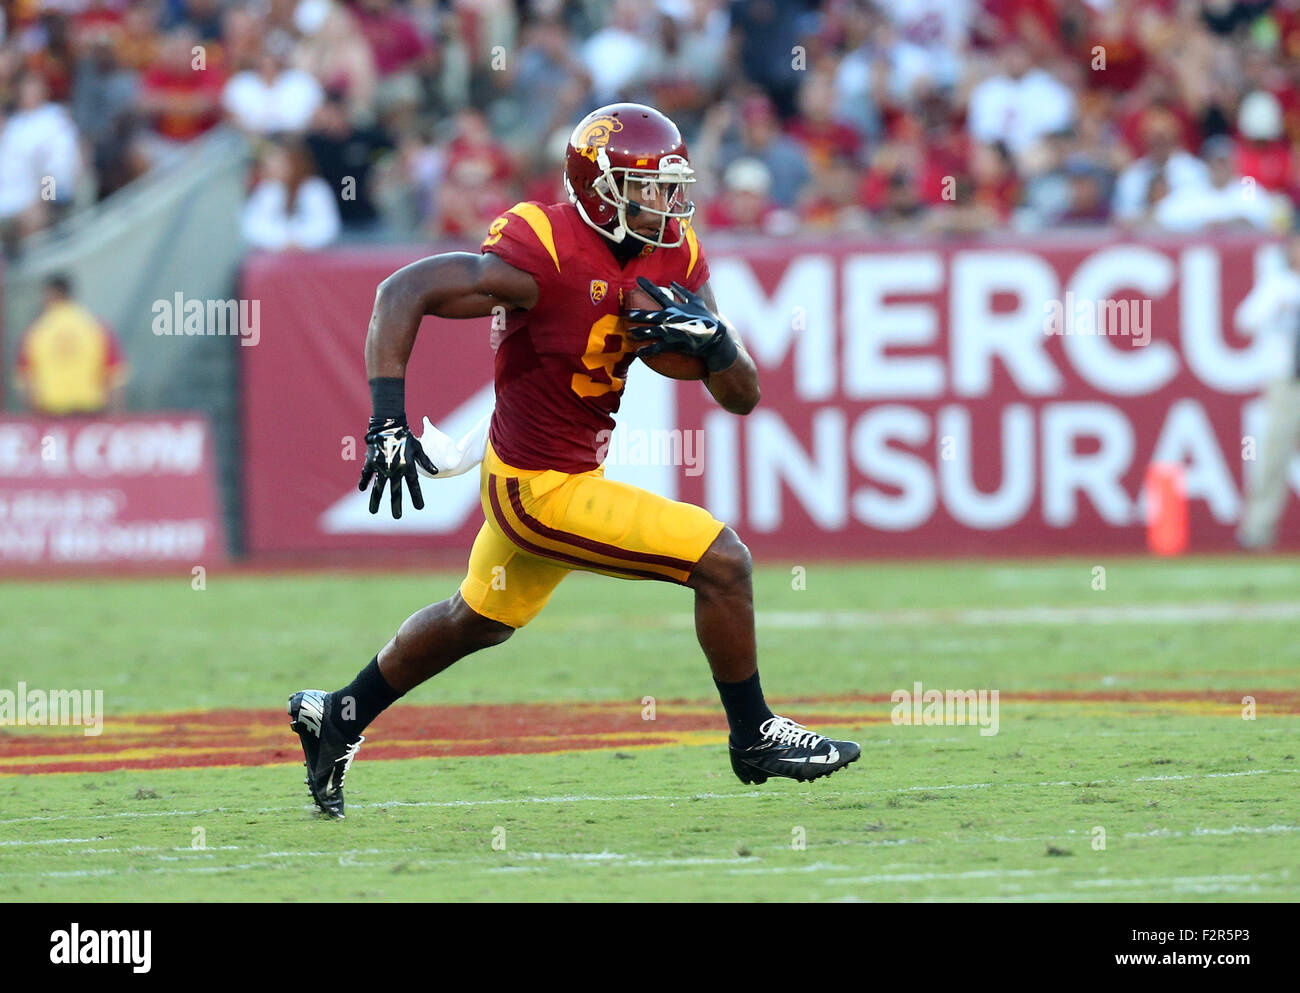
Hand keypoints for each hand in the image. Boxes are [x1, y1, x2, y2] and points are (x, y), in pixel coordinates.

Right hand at [358, 416, 437, 517]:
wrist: (389, 425)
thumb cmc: (406, 437)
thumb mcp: (418, 448)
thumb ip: (425, 461)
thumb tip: (435, 472)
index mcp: (408, 466)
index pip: (413, 485)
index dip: (417, 496)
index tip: (420, 507)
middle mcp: (395, 469)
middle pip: (395, 491)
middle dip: (396, 505)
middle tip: (397, 517)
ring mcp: (382, 466)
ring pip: (378, 487)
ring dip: (376, 500)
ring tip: (373, 512)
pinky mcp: (371, 461)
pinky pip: (367, 475)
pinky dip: (364, 482)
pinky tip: (362, 489)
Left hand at [624, 277, 738, 371]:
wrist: (715, 338)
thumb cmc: (707, 319)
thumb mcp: (697, 303)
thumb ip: (683, 292)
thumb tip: (672, 283)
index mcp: (675, 307)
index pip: (658, 294)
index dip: (647, 286)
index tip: (637, 280)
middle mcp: (671, 318)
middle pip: (649, 315)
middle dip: (636, 314)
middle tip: (626, 313)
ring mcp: (671, 331)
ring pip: (650, 332)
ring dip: (638, 333)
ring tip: (628, 334)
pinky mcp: (673, 344)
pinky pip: (657, 348)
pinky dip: (647, 350)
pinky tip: (638, 352)